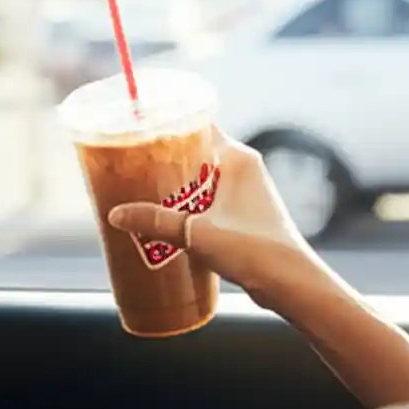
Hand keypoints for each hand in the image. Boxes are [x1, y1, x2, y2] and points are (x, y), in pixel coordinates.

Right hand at [107, 127, 338, 312]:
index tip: (139, 132)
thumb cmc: (254, 249)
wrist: (291, 283)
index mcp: (237, 157)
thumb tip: (117, 215)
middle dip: (164, 161)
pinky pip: (209, 199)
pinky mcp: (245, 213)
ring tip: (141, 192)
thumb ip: (155, 221)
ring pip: (201, 178)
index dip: (167, 127)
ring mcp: (246, 190)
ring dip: (175, 186)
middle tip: (131, 166)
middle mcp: (244, 167)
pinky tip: (168, 218)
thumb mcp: (195, 233)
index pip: (197, 125)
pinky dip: (188, 204)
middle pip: (195, 152)